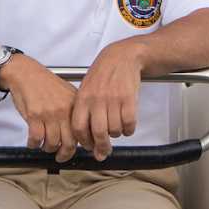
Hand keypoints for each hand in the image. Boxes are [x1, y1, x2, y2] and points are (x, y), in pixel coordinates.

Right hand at [2, 56, 77, 161]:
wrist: (25, 73)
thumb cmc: (44, 84)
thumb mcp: (67, 93)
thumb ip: (74, 111)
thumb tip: (83, 130)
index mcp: (75, 105)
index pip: (84, 132)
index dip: (83, 146)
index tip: (80, 151)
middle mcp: (64, 111)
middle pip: (69, 143)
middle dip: (65, 154)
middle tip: (61, 157)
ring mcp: (49, 114)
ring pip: (52, 143)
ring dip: (48, 149)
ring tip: (45, 147)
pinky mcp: (34, 116)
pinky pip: (36, 139)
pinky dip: (34, 144)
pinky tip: (33, 143)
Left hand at [71, 40, 141, 160]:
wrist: (123, 56)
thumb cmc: (103, 74)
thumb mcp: (86, 89)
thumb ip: (85, 112)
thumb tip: (87, 137)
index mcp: (83, 98)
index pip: (79, 127)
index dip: (84, 141)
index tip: (90, 147)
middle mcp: (97, 100)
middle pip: (98, 133)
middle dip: (102, 147)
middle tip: (105, 151)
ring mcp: (113, 99)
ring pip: (115, 130)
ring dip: (117, 135)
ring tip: (117, 130)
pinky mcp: (129, 99)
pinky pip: (129, 123)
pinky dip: (129, 129)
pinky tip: (127, 126)